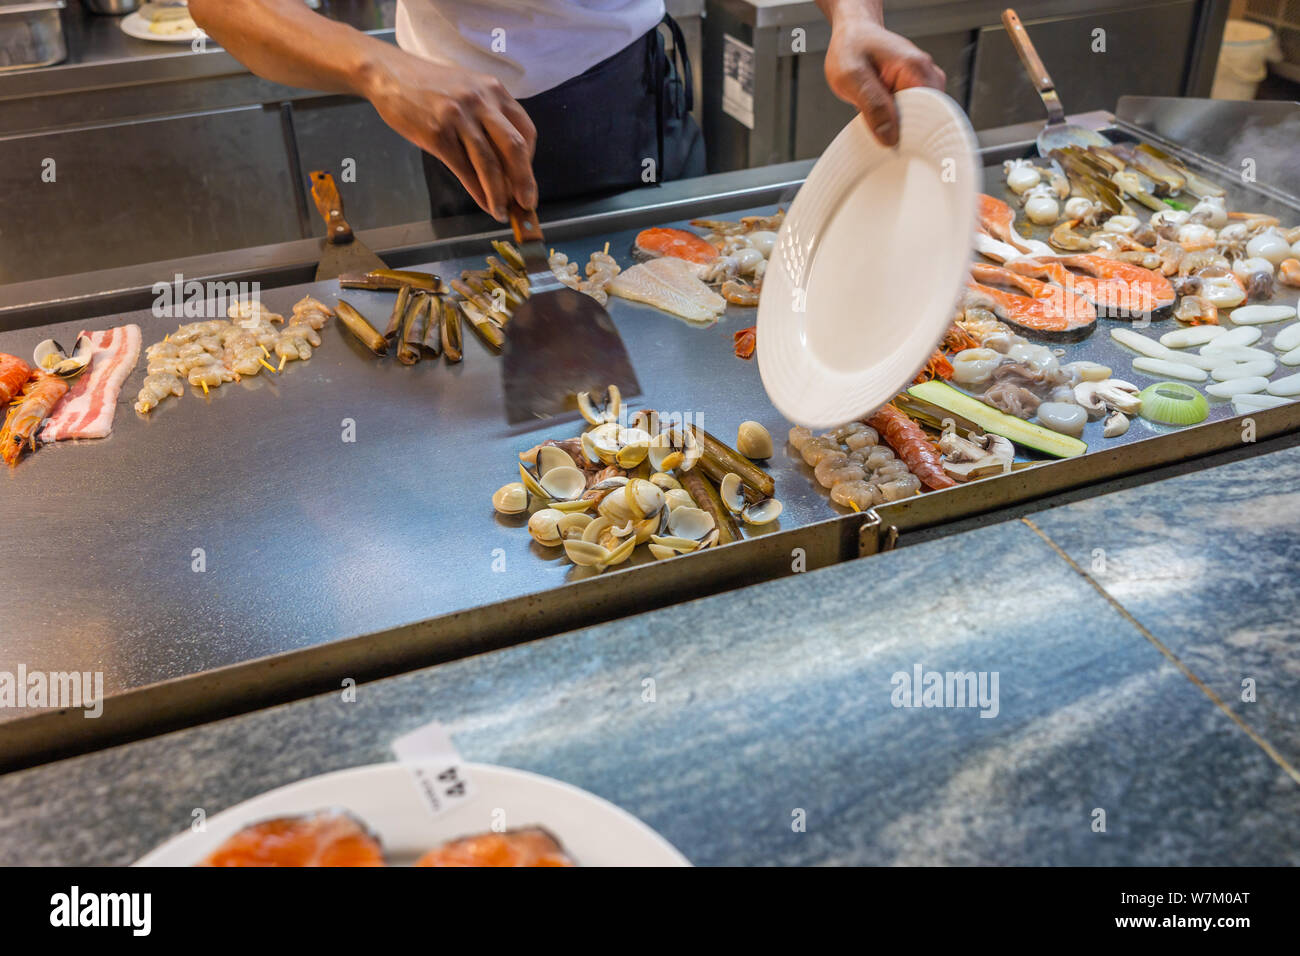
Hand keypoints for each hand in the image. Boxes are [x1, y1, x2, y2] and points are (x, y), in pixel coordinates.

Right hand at [363, 52, 536, 219]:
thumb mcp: (469, 91)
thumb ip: (490, 117)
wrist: (390, 74)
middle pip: (515, 148)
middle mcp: (481, 102)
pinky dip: (477, 191)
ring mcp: (459, 118)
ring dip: (499, 194)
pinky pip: (464, 170)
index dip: (530, 162)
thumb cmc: (431, 87)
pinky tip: (483, 203)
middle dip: (524, 181)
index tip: (526, 181)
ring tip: (502, 212)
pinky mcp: (437, 134)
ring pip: (489, 163)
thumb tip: (507, 163)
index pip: (526, 131)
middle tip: (527, 204)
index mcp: (494, 90)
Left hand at [824, 21, 944, 146]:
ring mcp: (923, 84)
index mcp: (916, 69)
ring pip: (919, 121)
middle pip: (928, 119)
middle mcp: (926, 75)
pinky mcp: (915, 93)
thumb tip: (889, 137)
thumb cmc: (852, 48)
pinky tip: (882, 122)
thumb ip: (872, 105)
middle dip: (906, 133)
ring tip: (878, 124)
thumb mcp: (852, 77)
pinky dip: (897, 124)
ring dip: (900, 128)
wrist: (853, 36)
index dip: (915, 133)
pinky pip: (912, 117)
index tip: (897, 146)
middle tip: (881, 137)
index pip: (931, 112)